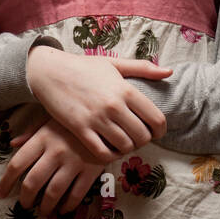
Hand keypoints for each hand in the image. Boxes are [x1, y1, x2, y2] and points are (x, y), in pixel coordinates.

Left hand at [0, 116, 106, 216]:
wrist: (108, 115)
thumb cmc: (74, 118)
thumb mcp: (50, 117)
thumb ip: (31, 132)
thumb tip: (12, 144)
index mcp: (42, 138)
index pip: (16, 164)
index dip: (6, 182)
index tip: (2, 193)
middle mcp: (55, 151)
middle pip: (32, 183)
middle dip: (26, 199)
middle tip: (26, 204)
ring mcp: (74, 161)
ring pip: (53, 192)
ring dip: (45, 206)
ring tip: (44, 210)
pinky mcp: (91, 170)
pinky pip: (76, 194)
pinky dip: (68, 206)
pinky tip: (64, 209)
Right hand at [26, 47, 171, 162]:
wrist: (50, 71)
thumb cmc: (84, 66)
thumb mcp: (115, 63)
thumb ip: (143, 68)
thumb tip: (169, 72)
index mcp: (126, 89)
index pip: (156, 119)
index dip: (160, 130)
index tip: (156, 131)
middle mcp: (114, 106)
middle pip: (143, 137)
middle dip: (144, 140)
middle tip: (137, 136)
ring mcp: (96, 119)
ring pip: (125, 147)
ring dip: (127, 148)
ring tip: (123, 141)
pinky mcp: (80, 130)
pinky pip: (103, 153)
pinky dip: (110, 155)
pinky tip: (109, 148)